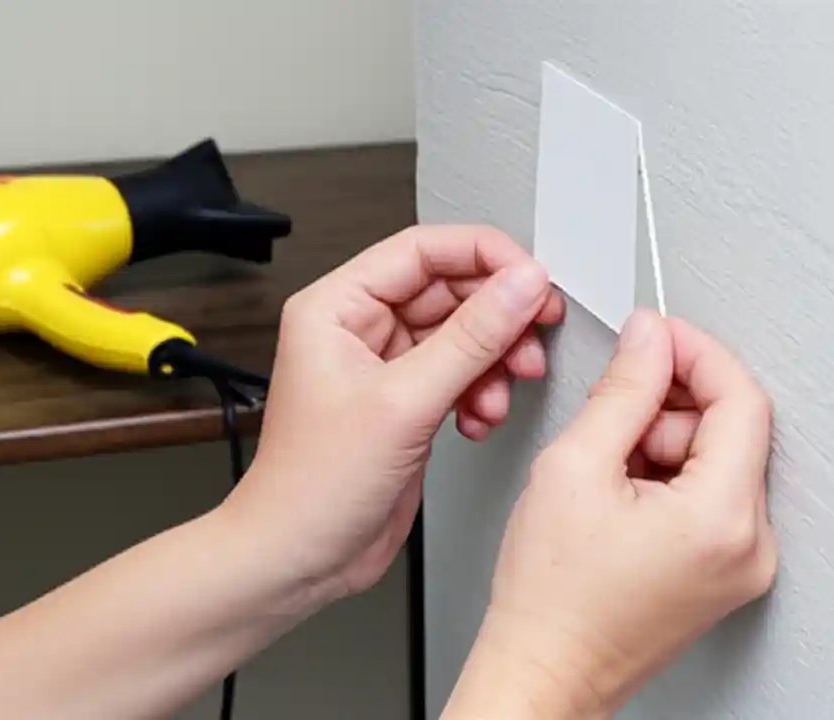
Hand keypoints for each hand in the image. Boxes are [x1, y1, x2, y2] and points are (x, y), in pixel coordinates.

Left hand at [226, 225, 564, 598]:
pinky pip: (462, 376)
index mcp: (337, 307)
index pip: (424, 250)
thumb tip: (522, 285)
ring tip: (504, 390)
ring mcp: (385, 367)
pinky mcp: (407, 404)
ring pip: (463, 336)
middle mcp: (359, 329)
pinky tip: (480, 419)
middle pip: (451, 291)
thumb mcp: (404, 403)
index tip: (533, 279)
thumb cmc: (312, 488)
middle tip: (535, 336)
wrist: (298, 560)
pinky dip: (483, 394)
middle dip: (499, 318)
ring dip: (495, 361)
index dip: (486, 257)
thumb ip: (472, 338)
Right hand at [445, 310, 775, 718]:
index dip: (697, 353)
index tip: (659, 336)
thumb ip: (623, 389)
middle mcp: (750, 544)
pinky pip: (714, 494)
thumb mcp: (575, 467)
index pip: (741, 399)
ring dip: (667, 439)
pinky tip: (624, 490)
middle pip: (734, 428)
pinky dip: (673, 474)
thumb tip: (650, 339)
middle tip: (615, 410)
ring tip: (608, 466)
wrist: (546, 670)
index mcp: (722, 518)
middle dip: (673, 403)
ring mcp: (744, 562)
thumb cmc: (551, 599)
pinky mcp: (728, 570)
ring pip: (722, 458)